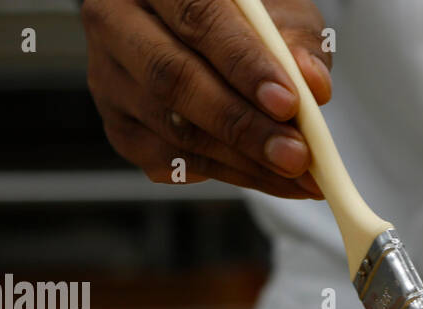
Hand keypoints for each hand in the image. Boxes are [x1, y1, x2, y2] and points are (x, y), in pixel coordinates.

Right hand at [80, 0, 330, 196]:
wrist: (207, 36)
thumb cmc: (245, 17)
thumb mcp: (278, 12)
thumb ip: (296, 42)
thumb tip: (312, 83)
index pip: (197, 17)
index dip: (243, 64)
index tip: (289, 103)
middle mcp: (116, 23)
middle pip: (172, 79)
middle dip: (242, 125)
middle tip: (295, 155)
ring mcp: (110, 79)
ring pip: (173, 129)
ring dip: (243, 161)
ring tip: (297, 175)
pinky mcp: (121, 127)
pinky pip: (172, 162)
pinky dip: (230, 175)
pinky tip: (271, 178)